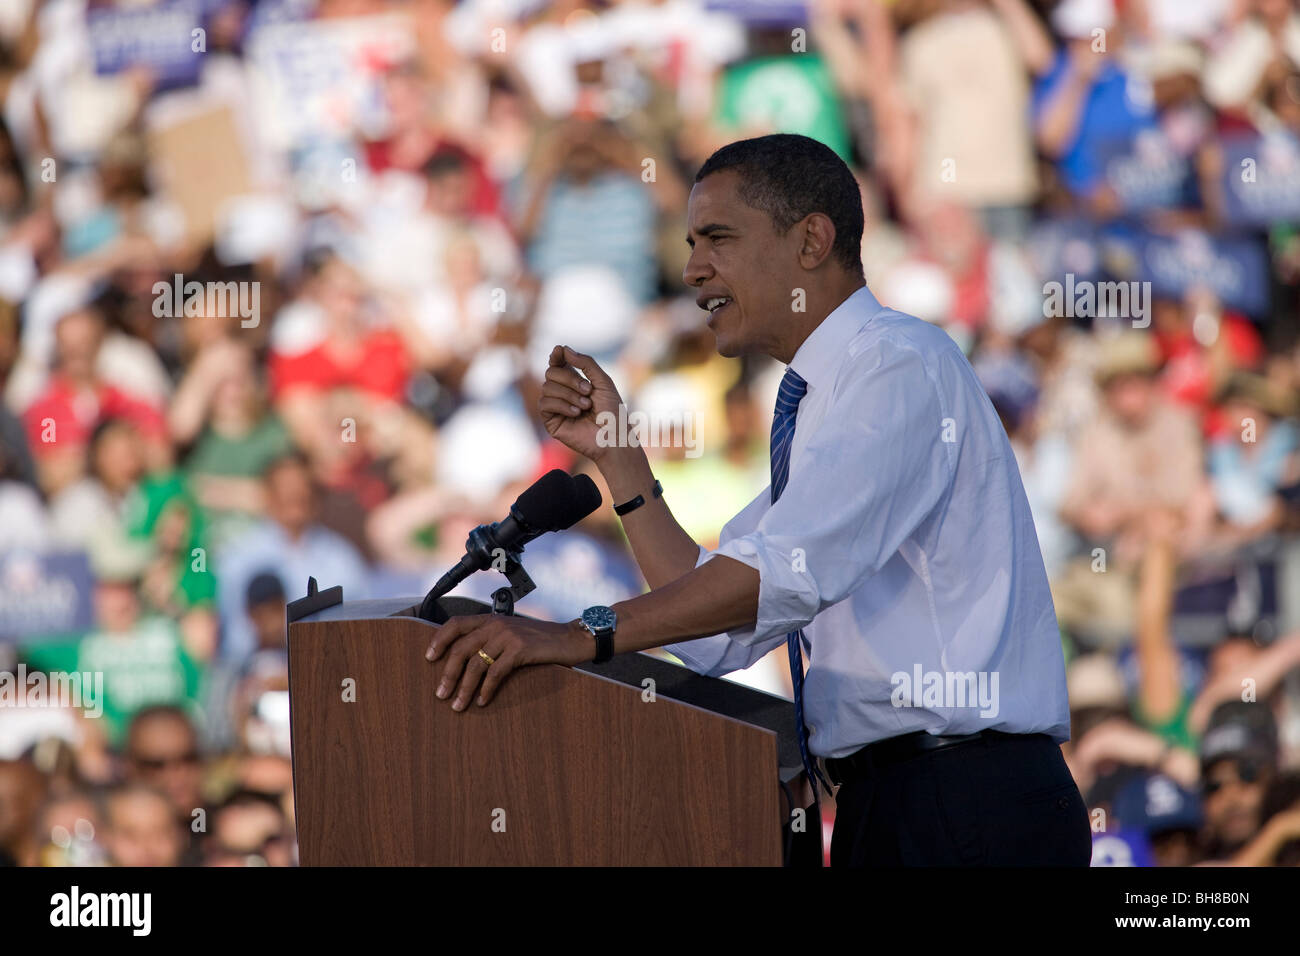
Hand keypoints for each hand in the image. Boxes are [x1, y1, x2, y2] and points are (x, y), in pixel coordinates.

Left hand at [424, 614, 592, 709]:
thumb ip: (491, 640)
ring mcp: (508, 636)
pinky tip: (481, 702)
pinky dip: (486, 690)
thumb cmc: (541, 641)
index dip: (438, 640)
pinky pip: (495, 673)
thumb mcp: (512, 634)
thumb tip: (465, 662)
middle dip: (447, 674)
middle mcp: (496, 624)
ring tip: (458, 706)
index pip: (455, 624)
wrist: (571, 639)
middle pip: (461, 649)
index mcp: (491, 619)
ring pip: (476, 664)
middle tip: (440, 694)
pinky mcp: (520, 649)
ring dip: (463, 688)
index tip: (428, 659)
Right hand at [539, 345, 625, 463]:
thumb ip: (585, 363)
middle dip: (570, 379)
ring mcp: (555, 406)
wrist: (613, 437)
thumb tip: (562, 349)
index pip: (559, 364)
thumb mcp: (603, 381)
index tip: (559, 351)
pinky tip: (576, 413)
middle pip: (551, 372)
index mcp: (575, 381)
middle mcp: (563, 392)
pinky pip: (545, 403)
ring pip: (547, 387)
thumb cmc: (612, 411)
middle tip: (588, 391)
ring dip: (569, 394)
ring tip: (586, 406)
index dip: (556, 356)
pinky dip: (562, 405)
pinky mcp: (551, 421)